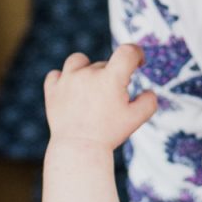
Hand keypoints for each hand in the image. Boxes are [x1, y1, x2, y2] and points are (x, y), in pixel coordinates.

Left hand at [44, 44, 158, 153]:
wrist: (79, 149)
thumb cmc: (110, 133)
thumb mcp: (137, 118)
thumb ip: (149, 101)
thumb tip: (148, 91)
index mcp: (111, 78)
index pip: (128, 51)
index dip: (137, 54)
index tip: (138, 63)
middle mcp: (88, 74)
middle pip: (104, 64)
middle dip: (111, 77)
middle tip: (111, 101)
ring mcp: (67, 80)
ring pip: (79, 61)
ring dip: (86, 70)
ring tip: (89, 88)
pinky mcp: (52, 90)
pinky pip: (56, 75)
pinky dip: (62, 80)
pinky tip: (69, 92)